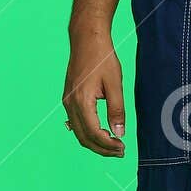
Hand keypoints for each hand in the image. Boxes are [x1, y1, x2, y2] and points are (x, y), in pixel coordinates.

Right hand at [63, 31, 125, 156]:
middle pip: (84, 137)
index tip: (122, 147)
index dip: (108, 145)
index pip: (94, 133)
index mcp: (81, 101)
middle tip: (120, 151)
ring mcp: (67, 102)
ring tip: (113, 145)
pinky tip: (101, 133)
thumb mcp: (115, 83)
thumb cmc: (102, 58)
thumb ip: (117, 109)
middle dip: (102, 148)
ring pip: (78, 132)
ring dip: (95, 142)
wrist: (86, 40)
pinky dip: (88, 133)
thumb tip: (119, 132)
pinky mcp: (69, 99)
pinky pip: (76, 123)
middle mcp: (70, 104)